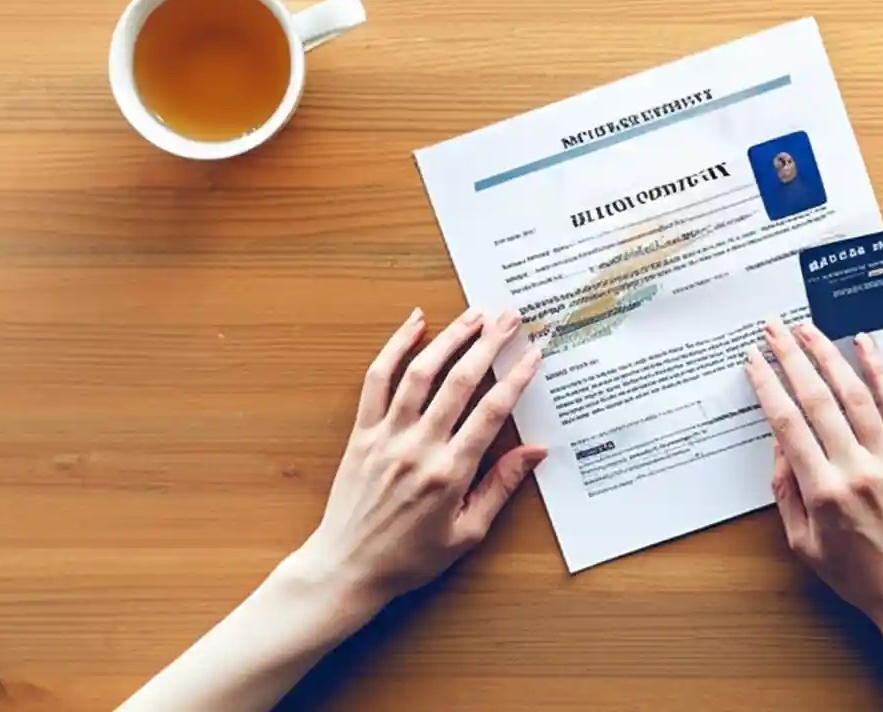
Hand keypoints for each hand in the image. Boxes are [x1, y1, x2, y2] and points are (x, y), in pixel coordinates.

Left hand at [292, 307, 544, 612]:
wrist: (347, 568)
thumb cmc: (410, 558)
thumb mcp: (467, 532)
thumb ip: (501, 486)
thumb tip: (536, 451)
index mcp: (449, 474)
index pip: (491, 413)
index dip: (516, 378)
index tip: (534, 352)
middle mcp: (417, 448)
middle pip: (459, 382)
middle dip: (487, 343)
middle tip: (509, 316)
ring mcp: (386, 436)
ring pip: (420, 373)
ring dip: (449, 337)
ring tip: (474, 313)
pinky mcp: (362, 433)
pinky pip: (377, 380)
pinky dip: (395, 347)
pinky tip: (414, 323)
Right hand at [745, 321, 882, 628]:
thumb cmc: (857, 575)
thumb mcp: (803, 544)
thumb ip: (787, 492)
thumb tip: (779, 443)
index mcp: (822, 492)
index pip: (787, 424)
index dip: (767, 386)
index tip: (753, 361)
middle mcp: (856, 470)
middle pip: (817, 400)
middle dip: (791, 359)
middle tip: (774, 329)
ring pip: (855, 395)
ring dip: (829, 355)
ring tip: (809, 328)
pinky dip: (881, 371)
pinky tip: (865, 344)